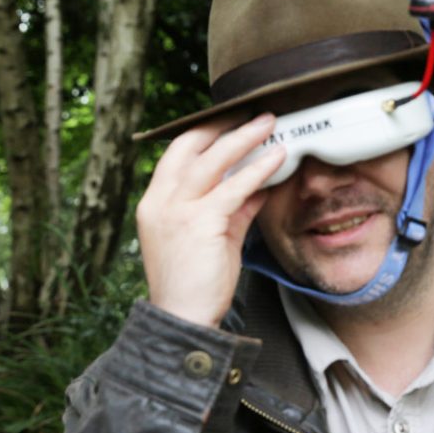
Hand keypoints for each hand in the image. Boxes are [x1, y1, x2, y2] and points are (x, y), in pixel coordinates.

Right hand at [136, 114, 285, 328]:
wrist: (183, 318)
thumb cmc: (197, 282)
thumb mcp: (215, 236)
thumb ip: (233, 208)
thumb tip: (258, 184)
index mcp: (156, 202)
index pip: (178, 154)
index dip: (205, 133)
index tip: (232, 122)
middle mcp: (160, 201)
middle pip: (192, 147)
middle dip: (225, 126)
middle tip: (254, 113)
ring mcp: (176, 211)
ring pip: (213, 160)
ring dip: (245, 138)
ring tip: (269, 124)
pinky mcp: (199, 223)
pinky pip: (234, 188)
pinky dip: (258, 170)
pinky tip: (277, 158)